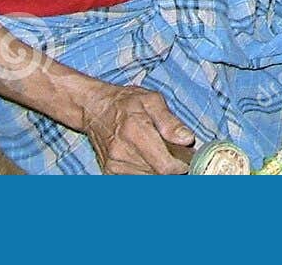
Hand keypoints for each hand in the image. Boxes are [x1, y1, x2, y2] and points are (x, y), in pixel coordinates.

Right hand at [80, 81, 195, 174]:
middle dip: (171, 167)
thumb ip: (170, 122)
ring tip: (158, 153)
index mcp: (135, 132)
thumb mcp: (153, 100)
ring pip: (148, 180)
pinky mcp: (109, 174)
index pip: (164, 166)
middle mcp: (122, 153)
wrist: (94, 108)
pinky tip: (146, 160)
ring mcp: (113, 166)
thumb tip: (187, 139)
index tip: (186, 159)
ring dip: (158, 171)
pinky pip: (136, 181)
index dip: (180, 167)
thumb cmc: (126, 102)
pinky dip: (146, 174)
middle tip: (174, 153)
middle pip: (158, 176)